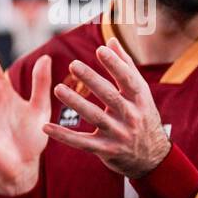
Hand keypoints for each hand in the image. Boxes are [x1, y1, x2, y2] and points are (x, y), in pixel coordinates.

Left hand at [43, 37, 170, 177]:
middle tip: (73, 65)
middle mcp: (131, 116)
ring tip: (57, 89)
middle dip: (92, 80)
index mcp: (140, 100)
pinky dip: (63, 135)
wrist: (152, 157)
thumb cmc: (142, 117)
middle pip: (110, 96)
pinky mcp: (106, 150)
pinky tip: (45, 127)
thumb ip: (126, 67)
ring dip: (76, 103)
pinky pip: (81, 142)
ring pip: (95, 117)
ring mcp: (118, 134)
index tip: (100, 50)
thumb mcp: (140, 94)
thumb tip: (111, 40)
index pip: (128, 79)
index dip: (116, 64)